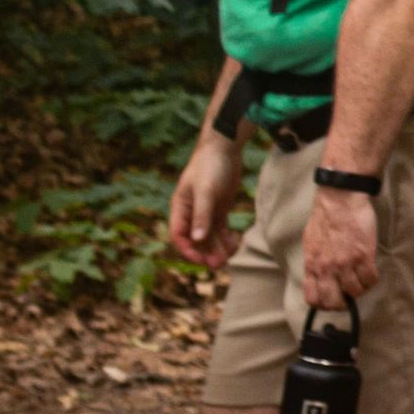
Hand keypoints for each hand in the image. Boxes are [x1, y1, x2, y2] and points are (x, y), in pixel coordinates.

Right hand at [168, 138, 245, 269]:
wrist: (225, 148)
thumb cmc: (210, 167)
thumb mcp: (206, 192)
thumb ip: (202, 215)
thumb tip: (197, 240)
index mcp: (180, 208)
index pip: (179, 236)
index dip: (188, 250)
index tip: (200, 261)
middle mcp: (191, 212)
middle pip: (195, 239)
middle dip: (204, 253)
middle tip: (217, 265)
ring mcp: (206, 210)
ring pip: (209, 236)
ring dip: (215, 249)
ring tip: (226, 260)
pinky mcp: (220, 208)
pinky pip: (221, 229)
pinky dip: (226, 239)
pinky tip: (234, 247)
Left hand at [301, 185, 378, 310]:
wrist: (340, 199)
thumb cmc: (325, 217)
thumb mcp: (311, 243)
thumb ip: (315, 262)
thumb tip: (319, 275)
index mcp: (312, 265)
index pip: (313, 298)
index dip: (324, 305)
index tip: (331, 300)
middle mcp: (327, 268)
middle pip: (334, 302)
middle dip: (343, 304)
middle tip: (349, 296)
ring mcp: (346, 263)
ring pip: (356, 292)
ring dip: (360, 289)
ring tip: (361, 279)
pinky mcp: (364, 256)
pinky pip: (370, 279)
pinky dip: (372, 280)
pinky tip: (370, 272)